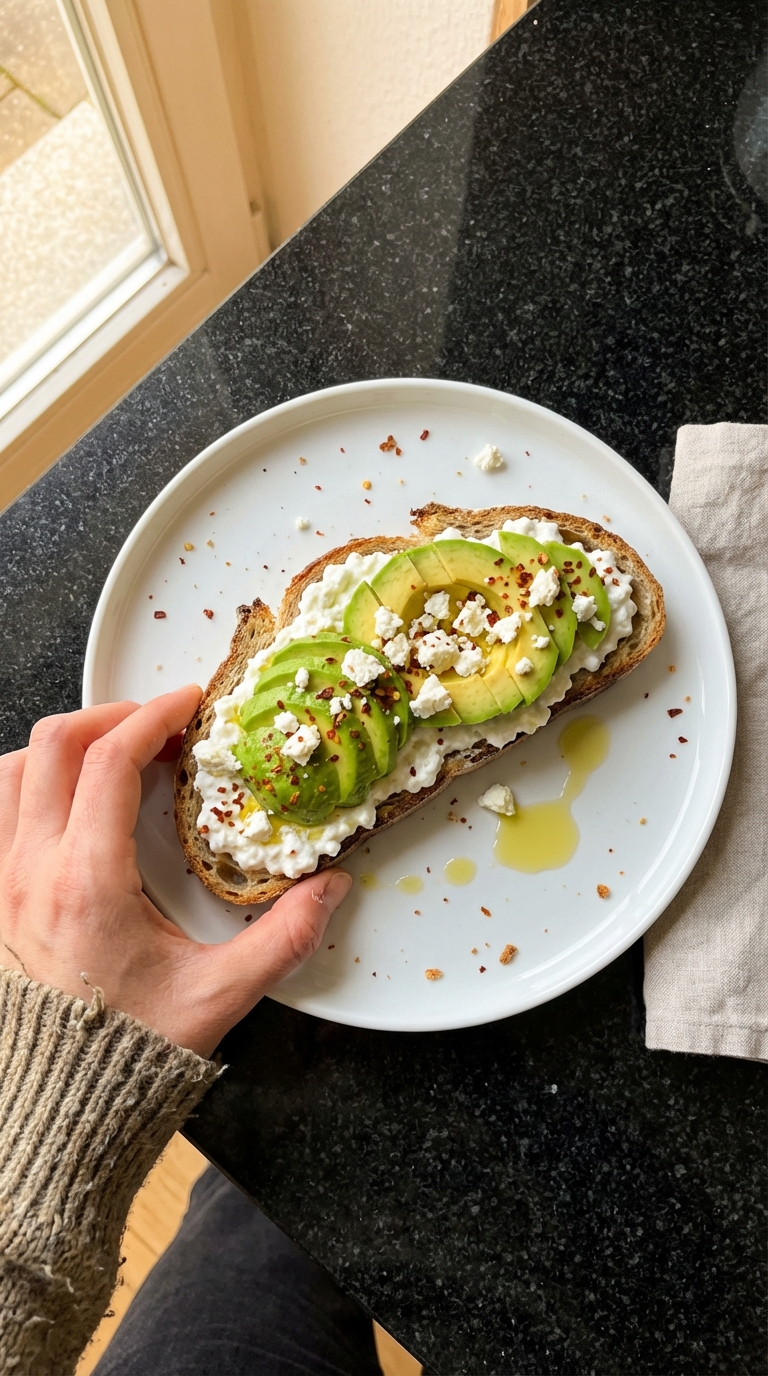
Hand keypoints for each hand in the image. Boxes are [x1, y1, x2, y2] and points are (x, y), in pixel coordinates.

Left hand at [0, 687, 351, 1056]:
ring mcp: (4, 881)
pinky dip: (28, 782)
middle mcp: (33, 869)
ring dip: (63, 746)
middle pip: (53, 745)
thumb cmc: (133, 1050)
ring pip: (11, 770)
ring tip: (112, 753)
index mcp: (87, 881)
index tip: (188, 704)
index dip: (152, 716)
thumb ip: (283, 938)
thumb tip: (330, 889)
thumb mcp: (220, 994)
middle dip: (110, 715)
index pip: (108, 760)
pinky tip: (68, 798)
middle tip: (158, 725)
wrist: (65, 1103)